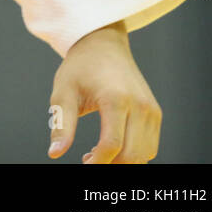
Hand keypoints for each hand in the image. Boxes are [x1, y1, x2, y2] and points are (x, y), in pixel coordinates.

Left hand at [47, 20, 162, 162]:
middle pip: (132, 154)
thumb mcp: (63, 92)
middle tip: (87, 159)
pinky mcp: (155, 113)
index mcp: (116, 99)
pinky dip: (133, 154)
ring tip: (96, 152)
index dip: (97, 162)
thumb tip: (55, 153)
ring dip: (123, 162)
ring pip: (144, 154)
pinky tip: (111, 146)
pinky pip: (150, 146)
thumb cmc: (80, 68)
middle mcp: (140, 106)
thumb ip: (62, 125)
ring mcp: (151, 110)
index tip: (82, 164)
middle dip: (110, 165)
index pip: (112, 144)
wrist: (103, 45)